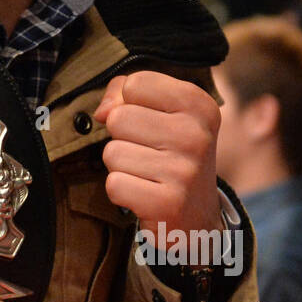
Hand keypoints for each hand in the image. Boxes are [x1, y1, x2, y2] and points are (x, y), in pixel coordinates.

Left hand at [91, 70, 220, 244]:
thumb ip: (124, 93)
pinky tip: (144, 194)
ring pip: (112, 152)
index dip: (129, 103)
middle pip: (118, 118)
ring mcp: (184, 171)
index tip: (151, 122)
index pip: (135, 84)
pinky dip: (121, 191)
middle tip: (149, 154)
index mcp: (199, 105)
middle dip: (122, 137)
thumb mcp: (160, 113)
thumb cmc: (170, 155)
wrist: (197, 218)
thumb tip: (102, 112)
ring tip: (147, 174)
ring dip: (121, 166)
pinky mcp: (168, 204)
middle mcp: (196, 135)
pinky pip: (114, 184)